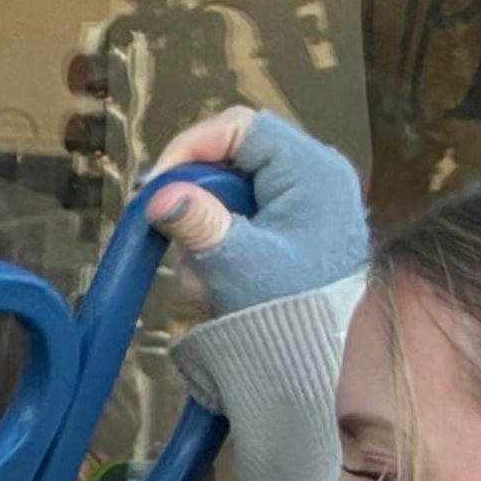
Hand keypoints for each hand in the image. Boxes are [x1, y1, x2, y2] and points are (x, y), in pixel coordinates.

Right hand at [145, 106, 366, 316]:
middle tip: (157, 213)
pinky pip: (247, 208)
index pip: (241, 127)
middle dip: (195, 186)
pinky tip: (213, 268)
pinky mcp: (297, 220)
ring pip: (236, 182)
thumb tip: (156, 195)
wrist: (324, 352)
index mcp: (311, 170)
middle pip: (237, 152)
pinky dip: (220, 231)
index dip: (191, 146)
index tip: (156, 184)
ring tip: (197, 262)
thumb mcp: (237, 264)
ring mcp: (309, 196)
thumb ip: (197, 223)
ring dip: (204, 216)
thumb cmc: (287, 307)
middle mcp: (316, 171)